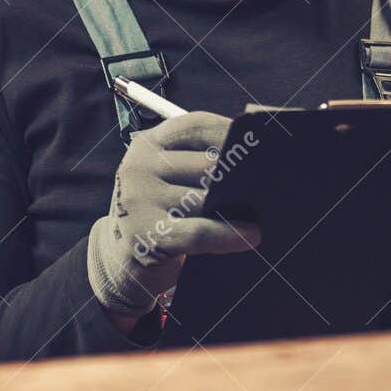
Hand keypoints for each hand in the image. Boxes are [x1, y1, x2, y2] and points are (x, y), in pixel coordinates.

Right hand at [86, 112, 261, 317]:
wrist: (123, 264)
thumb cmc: (160, 216)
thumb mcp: (170, 180)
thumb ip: (200, 162)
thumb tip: (259, 162)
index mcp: (148, 144)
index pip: (196, 126)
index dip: (232, 133)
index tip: (262, 144)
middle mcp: (139, 166)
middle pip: (207, 164)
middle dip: (239, 180)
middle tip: (267, 189)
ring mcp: (139, 199)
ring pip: (206, 198)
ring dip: (235, 210)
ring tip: (258, 216)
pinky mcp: (146, 234)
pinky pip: (200, 231)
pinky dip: (230, 234)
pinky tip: (252, 236)